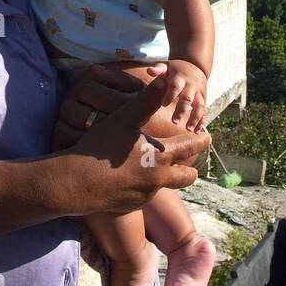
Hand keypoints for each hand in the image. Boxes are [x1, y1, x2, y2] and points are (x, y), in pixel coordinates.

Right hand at [64, 72, 209, 214]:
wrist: (77, 183)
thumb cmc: (100, 147)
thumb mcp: (124, 119)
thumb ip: (146, 101)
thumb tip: (164, 81)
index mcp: (161, 156)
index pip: (189, 147)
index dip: (200, 140)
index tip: (208, 136)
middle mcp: (158, 178)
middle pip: (187, 176)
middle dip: (192, 168)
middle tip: (193, 162)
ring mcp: (146, 194)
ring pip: (166, 186)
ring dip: (168, 177)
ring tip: (164, 168)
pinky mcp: (133, 205)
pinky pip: (147, 194)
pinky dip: (147, 185)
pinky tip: (135, 178)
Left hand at [164, 59, 208, 132]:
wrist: (195, 66)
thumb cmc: (176, 69)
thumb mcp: (167, 67)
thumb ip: (158, 69)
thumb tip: (149, 70)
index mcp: (180, 78)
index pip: (175, 86)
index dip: (170, 95)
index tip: (163, 104)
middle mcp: (191, 85)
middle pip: (188, 98)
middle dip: (182, 110)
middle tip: (174, 122)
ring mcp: (199, 92)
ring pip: (200, 106)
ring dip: (195, 118)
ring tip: (188, 129)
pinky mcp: (204, 99)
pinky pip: (204, 110)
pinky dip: (201, 121)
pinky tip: (197, 132)